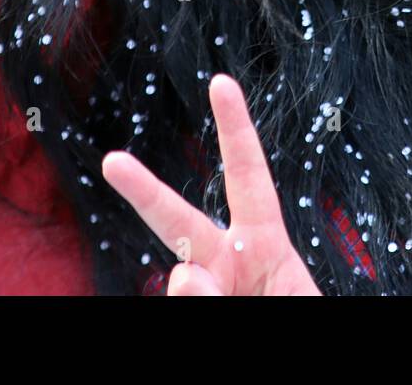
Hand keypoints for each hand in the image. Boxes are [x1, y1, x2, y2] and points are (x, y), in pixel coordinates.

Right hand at [101, 74, 321, 295]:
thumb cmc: (297, 330)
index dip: (236, 130)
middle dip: (146, 193)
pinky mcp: (181, 312)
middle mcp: (229, 266)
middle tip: (114, 162)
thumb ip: (228, 290)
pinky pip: (170, 306)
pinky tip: (198, 306)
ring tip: (216, 299)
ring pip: (178, 285)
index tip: (221, 82)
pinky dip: (185, 308)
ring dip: (195, 297)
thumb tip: (180, 270)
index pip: (249, 179)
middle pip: (181, 223)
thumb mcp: (283, 305)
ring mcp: (203, 293)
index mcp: (268, 249)